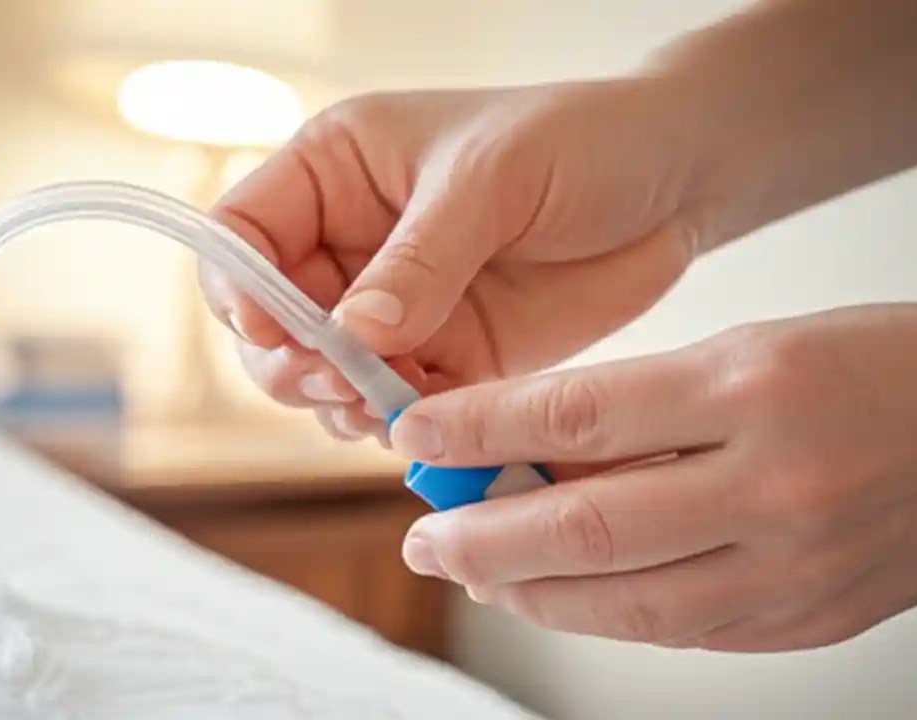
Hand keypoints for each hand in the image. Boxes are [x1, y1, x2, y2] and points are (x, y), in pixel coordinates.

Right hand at [199, 81, 707, 441]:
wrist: (675, 180)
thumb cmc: (581, 138)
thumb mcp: (492, 179)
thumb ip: (419, 259)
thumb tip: (351, 333)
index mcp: (337, 171)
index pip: (243, 234)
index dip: (240, 290)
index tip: (276, 333)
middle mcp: (353, 243)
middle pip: (271, 325)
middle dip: (294, 364)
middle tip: (345, 382)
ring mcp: (399, 309)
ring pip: (325, 378)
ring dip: (346, 403)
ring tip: (394, 401)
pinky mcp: (448, 358)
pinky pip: (396, 409)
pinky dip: (402, 425)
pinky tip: (434, 418)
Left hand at [391, 302, 916, 650]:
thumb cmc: (890, 364)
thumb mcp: (757, 346)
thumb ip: (646, 408)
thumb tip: (533, 454)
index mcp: (754, 387)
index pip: (577, 416)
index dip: (478, 430)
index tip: (417, 435)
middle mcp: (775, 484)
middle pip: (584, 527)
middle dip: (480, 538)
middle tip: (422, 540)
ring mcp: (796, 567)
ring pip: (625, 603)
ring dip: (530, 593)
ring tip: (476, 574)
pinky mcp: (811, 622)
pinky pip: (682, 633)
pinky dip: (606, 619)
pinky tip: (562, 600)